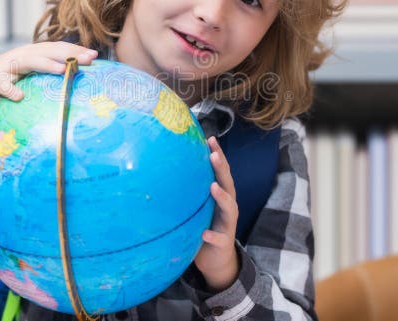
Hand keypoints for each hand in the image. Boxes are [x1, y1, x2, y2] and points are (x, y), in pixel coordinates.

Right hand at [0, 41, 98, 113]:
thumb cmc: (6, 88)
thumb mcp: (29, 81)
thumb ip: (47, 80)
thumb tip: (75, 86)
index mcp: (32, 56)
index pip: (57, 49)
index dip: (75, 50)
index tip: (95, 56)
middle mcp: (20, 57)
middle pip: (46, 51)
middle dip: (68, 53)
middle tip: (88, 59)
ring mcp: (4, 67)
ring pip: (26, 62)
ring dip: (44, 64)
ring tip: (61, 69)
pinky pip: (1, 85)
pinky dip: (10, 89)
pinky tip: (19, 97)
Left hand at [193, 136, 239, 291]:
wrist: (216, 259)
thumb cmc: (204, 226)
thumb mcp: (198, 207)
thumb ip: (191, 191)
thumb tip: (168, 168)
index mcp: (221, 195)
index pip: (221, 171)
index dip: (217, 155)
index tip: (210, 138)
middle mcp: (227, 206)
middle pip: (227, 183)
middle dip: (221, 168)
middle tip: (214, 154)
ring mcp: (227, 224)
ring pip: (229, 208)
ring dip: (222, 197)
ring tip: (213, 187)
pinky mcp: (223, 242)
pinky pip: (218, 238)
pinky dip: (212, 235)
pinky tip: (204, 233)